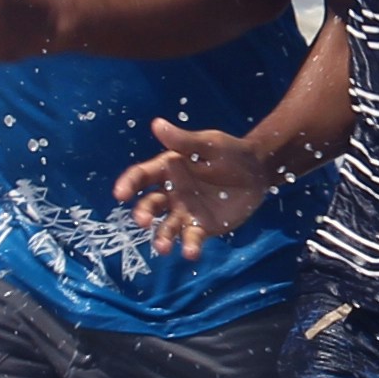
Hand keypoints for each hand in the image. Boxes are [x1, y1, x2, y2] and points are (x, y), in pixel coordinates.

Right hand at [117, 120, 273, 257]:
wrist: (257, 172)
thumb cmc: (230, 152)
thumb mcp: (208, 143)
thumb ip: (184, 140)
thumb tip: (157, 124)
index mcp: (167, 169)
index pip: (141, 176)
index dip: (128, 184)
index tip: (120, 194)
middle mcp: (171, 193)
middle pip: (149, 205)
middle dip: (142, 213)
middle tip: (142, 221)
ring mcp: (184, 212)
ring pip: (165, 227)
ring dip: (161, 238)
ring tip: (163, 247)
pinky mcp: (201, 228)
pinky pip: (190, 239)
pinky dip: (188, 247)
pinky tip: (190, 253)